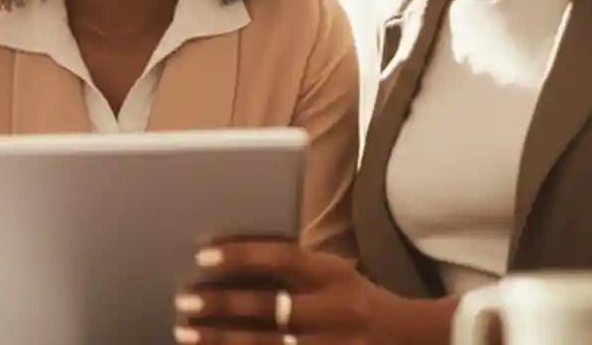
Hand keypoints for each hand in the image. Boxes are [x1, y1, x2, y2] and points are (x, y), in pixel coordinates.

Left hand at [173, 239, 400, 344]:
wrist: (407, 337)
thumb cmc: (351, 297)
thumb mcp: (329, 273)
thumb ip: (288, 269)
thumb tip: (226, 261)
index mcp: (332, 274)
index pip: (282, 258)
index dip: (242, 255)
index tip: (202, 256)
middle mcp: (335, 310)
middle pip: (271, 308)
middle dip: (222, 305)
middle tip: (184, 302)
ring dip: (222, 340)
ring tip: (185, 332)